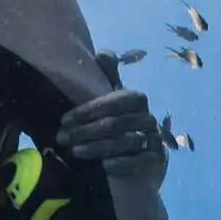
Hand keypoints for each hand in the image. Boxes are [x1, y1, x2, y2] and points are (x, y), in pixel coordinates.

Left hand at [51, 85, 167, 177]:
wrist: (135, 165)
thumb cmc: (117, 127)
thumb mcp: (110, 101)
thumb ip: (106, 78)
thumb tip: (102, 53)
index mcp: (137, 99)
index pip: (116, 100)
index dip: (89, 110)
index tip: (64, 120)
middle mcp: (148, 118)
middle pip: (118, 123)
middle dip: (86, 130)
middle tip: (62, 138)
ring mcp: (154, 140)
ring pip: (128, 141)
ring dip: (98, 147)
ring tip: (75, 152)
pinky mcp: (158, 161)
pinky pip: (142, 161)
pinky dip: (123, 163)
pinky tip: (104, 166)